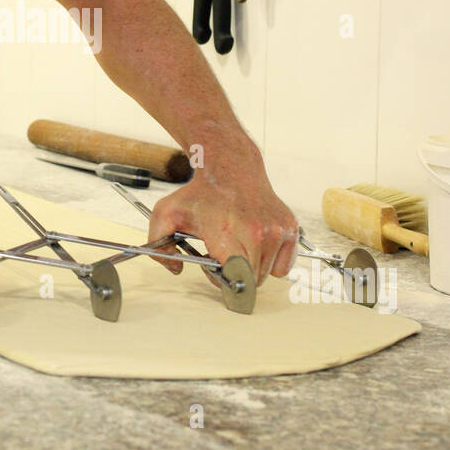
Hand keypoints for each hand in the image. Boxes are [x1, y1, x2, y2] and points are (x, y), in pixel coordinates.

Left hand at [145, 150, 297, 287]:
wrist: (231, 168)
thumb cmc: (201, 193)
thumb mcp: (167, 214)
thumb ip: (159, 245)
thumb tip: (175, 269)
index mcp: (226, 231)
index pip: (234, 278)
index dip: (221, 280)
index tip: (213, 268)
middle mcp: (256, 232)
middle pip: (251, 281)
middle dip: (235, 274)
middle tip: (221, 254)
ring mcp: (276, 230)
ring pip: (268, 274)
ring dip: (251, 267)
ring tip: (237, 246)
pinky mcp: (290, 229)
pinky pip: (283, 265)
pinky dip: (270, 261)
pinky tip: (255, 243)